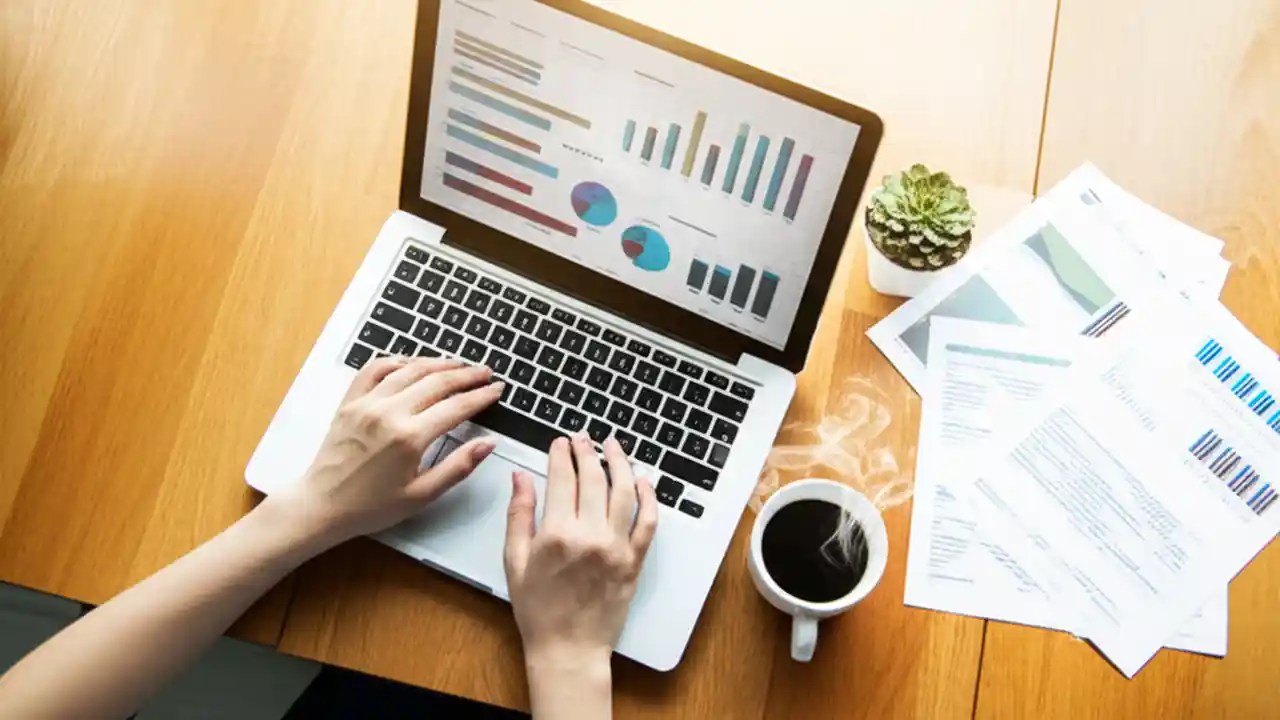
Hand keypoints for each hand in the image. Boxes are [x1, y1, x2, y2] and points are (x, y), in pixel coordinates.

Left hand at [267, 355, 503, 548]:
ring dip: (437, 363)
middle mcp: (388, 413)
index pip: (456, 407)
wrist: (322, 506)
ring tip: (457, 364)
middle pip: (437, 381)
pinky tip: (412, 363)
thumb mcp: (422, 495)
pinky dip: (397, 361)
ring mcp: (367, 403)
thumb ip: (458, 466)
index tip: (496, 389)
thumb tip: (488, 443)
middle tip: (484, 372)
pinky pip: (375, 369)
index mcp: (409, 438)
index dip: (481, 396)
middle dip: (466, 374)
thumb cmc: (371, 507)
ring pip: (409, 369)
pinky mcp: (350, 402)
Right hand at [504, 434, 657, 671]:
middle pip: (594, 478)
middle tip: (583, 438)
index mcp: (557, 534)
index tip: (560, 442)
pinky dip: (649, 497)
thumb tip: (520, 477)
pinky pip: (648, 521)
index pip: (562, 478)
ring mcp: (617, 547)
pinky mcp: (635, 560)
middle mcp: (590, 535)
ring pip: (625, 491)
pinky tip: (643, 481)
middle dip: (587, 451)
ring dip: (620, 463)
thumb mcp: (514, 560)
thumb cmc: (538, 610)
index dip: (561, 454)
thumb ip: (519, 514)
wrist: (568, 648)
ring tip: (613, 446)